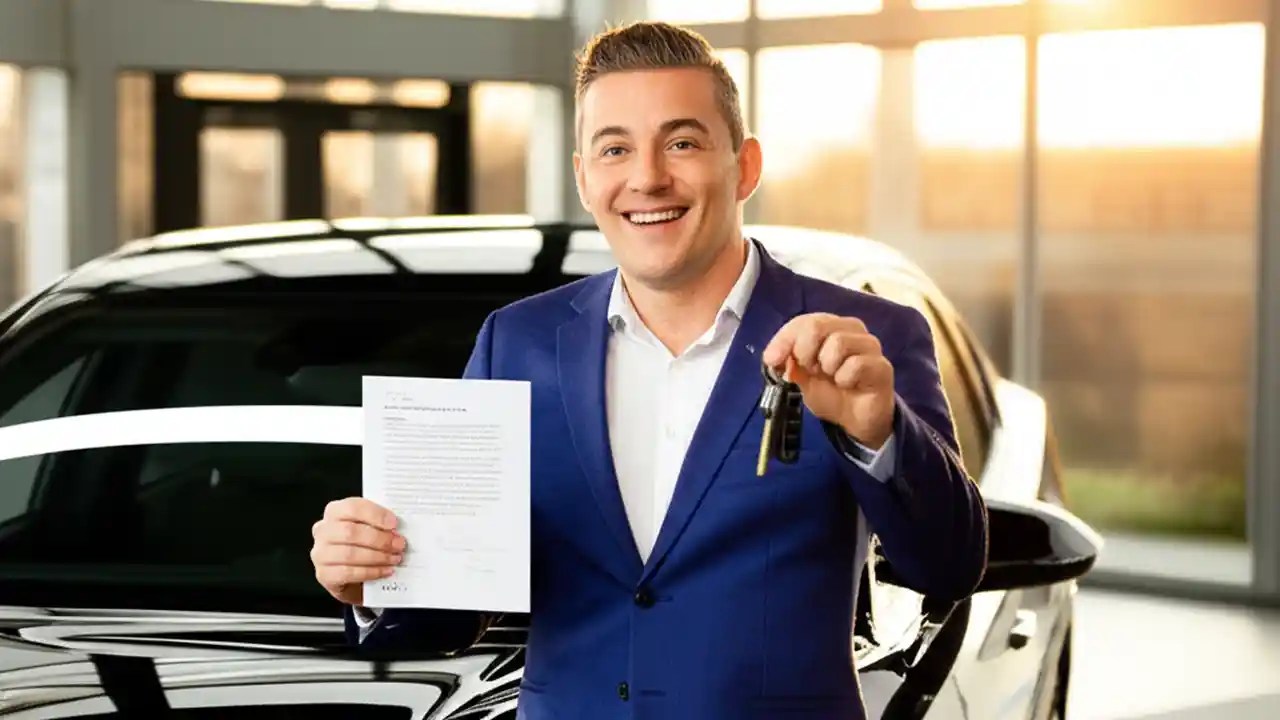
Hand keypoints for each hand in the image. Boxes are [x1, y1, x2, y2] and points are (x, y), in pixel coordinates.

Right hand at [311, 497, 405, 605]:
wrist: (350, 575)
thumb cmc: (361, 545)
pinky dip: (371, 572)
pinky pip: (348, 573)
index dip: (375, 515)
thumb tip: (398, 528)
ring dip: (377, 557)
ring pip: (349, 554)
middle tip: (399, 544)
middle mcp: (323, 530)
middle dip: (379, 539)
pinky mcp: (324, 574)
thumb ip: (379, 524)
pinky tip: (385, 571)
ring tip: (394, 558)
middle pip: (351, 532)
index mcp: (335, 511)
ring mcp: (320, 553)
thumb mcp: (368, 528)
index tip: (394, 523)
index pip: (352, 507)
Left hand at [762, 313, 893, 448]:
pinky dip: (844, 379)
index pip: (803, 321)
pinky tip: (848, 385)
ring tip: (832, 378)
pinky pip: (856, 365)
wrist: (855, 419)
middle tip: (809, 370)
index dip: (784, 339)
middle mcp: (851, 329)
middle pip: (817, 326)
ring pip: (838, 342)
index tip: (771, 360)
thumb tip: (774, 357)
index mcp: (830, 326)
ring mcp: (869, 345)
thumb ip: (788, 364)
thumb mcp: (800, 378)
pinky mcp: (881, 365)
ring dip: (827, 367)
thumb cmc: (830, 392)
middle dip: (804, 352)